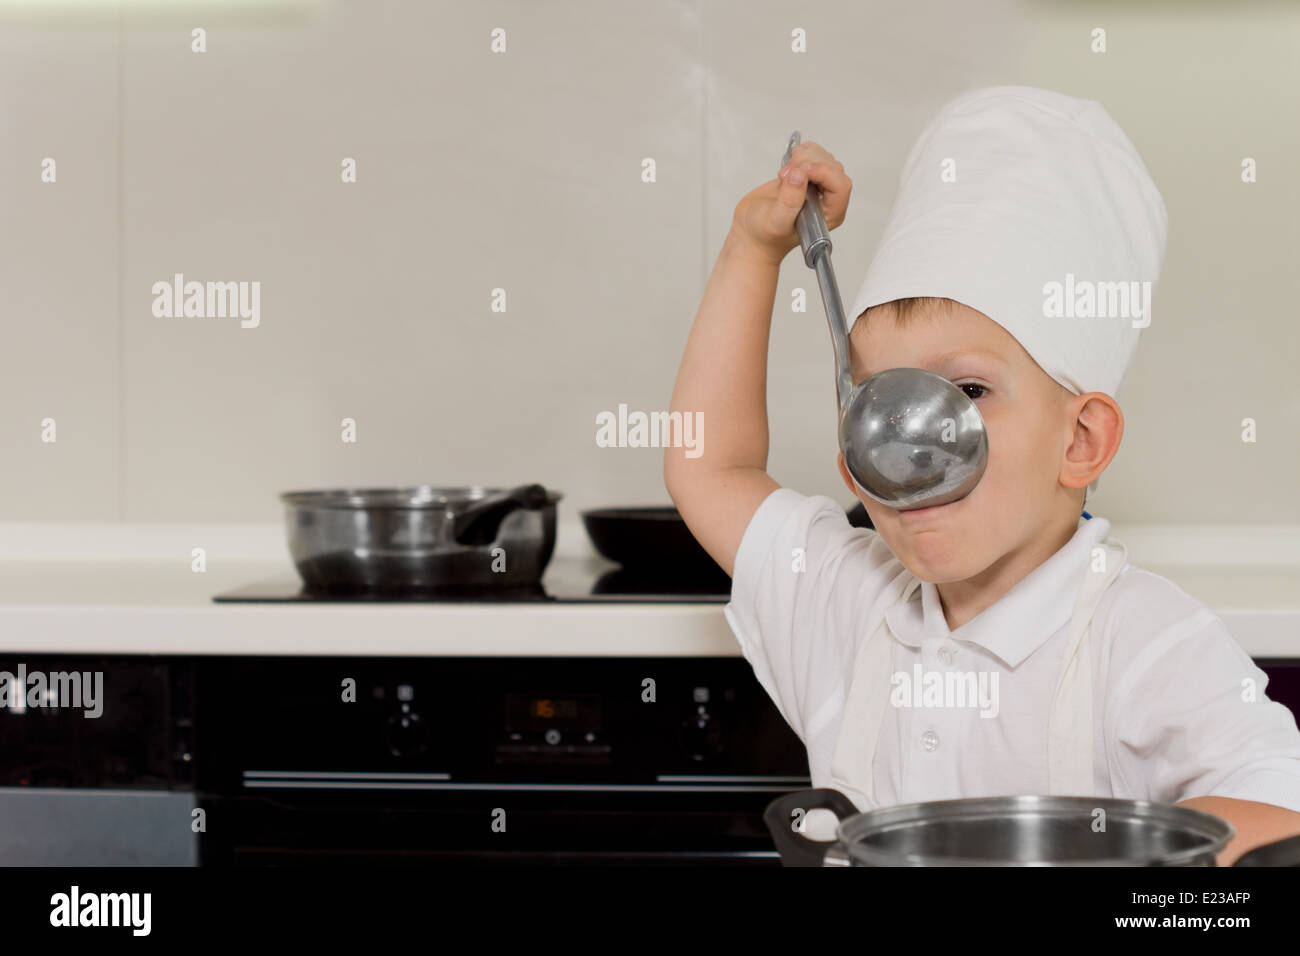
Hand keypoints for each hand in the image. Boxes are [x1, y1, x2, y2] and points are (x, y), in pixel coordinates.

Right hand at [731, 140, 852, 263]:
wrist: (753, 234)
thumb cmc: (766, 235)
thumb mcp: (775, 222)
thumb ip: (789, 201)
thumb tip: (799, 175)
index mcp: (829, 215)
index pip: (840, 186)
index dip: (823, 172)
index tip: (800, 170)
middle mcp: (828, 199)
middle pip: (832, 167)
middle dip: (808, 164)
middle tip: (784, 176)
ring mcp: (818, 186)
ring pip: (823, 157)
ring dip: (803, 158)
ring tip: (783, 175)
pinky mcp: (807, 175)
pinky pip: (813, 153)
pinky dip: (800, 153)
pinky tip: (787, 167)